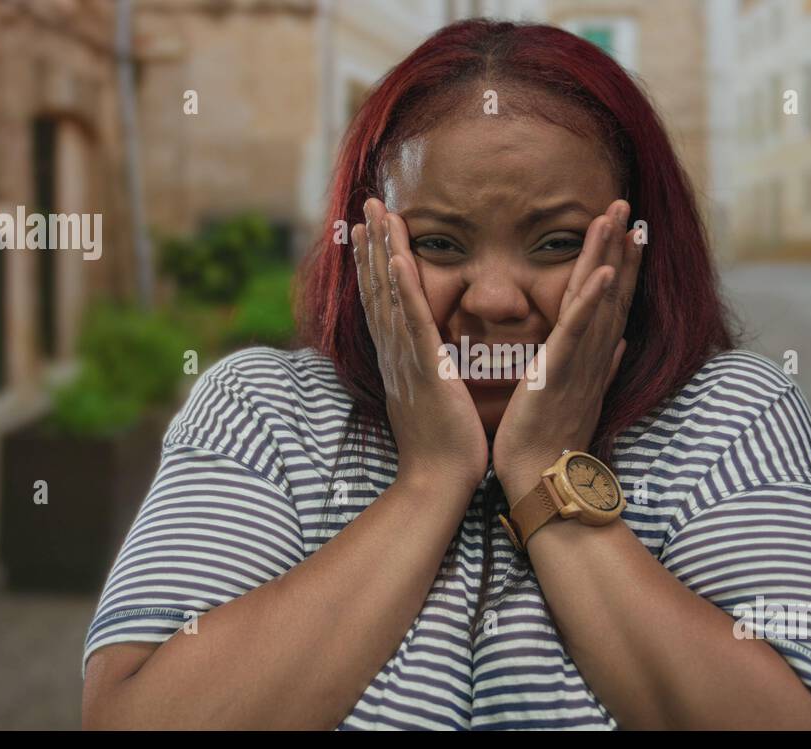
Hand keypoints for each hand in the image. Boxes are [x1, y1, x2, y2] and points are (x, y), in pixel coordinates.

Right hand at [352, 199, 488, 490]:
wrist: (438, 482)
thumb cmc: (443, 448)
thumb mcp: (430, 400)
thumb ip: (427, 373)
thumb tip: (428, 360)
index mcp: (400, 359)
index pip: (383, 301)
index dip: (374, 263)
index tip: (370, 228)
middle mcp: (395, 354)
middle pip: (377, 289)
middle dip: (371, 244)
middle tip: (367, 204)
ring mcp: (407, 360)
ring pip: (390, 296)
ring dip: (381, 251)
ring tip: (376, 214)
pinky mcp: (426, 369)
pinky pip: (412, 322)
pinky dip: (402, 289)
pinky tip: (396, 258)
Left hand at [492, 199, 640, 501]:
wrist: (543, 477)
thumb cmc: (552, 441)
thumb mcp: (579, 396)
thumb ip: (601, 366)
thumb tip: (620, 343)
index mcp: (592, 358)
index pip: (609, 302)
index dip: (620, 263)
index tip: (629, 229)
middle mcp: (593, 354)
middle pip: (611, 290)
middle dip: (619, 246)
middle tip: (626, 203)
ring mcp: (580, 363)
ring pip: (598, 300)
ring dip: (609, 257)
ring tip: (618, 218)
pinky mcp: (559, 373)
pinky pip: (577, 333)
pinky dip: (592, 302)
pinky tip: (603, 273)